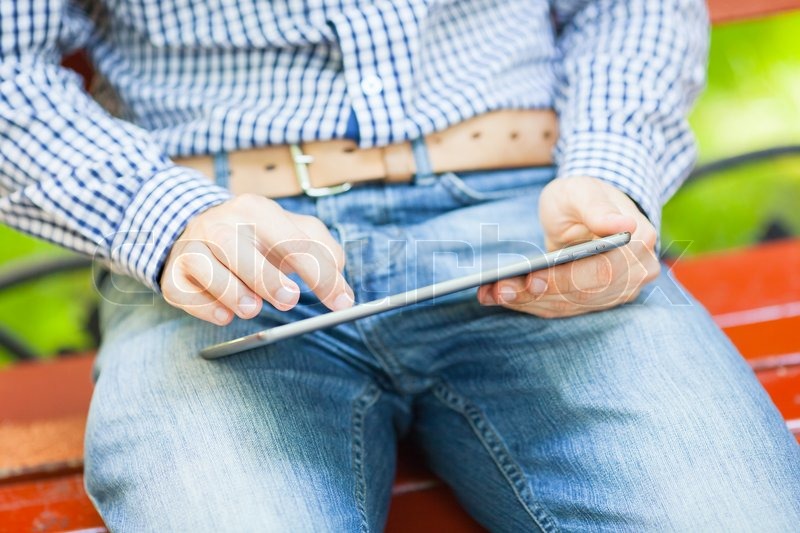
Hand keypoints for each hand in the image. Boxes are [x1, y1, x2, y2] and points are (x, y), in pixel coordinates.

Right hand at [160, 193, 353, 324]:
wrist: (198, 232)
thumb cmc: (256, 239)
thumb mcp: (291, 232)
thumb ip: (322, 250)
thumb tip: (340, 277)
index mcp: (255, 209)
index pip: (295, 242)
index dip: (323, 276)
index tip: (343, 303)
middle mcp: (219, 223)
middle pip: (242, 251)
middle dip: (268, 279)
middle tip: (291, 301)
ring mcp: (191, 247)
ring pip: (210, 272)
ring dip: (236, 295)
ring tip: (252, 308)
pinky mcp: (173, 274)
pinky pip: (186, 294)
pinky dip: (208, 308)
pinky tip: (225, 314)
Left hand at [477, 176, 659, 317]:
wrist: (584, 210)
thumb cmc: (582, 195)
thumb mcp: (583, 190)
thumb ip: (597, 206)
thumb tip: (624, 225)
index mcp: (639, 242)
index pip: (603, 270)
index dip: (566, 279)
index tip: (532, 278)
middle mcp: (636, 273)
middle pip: (583, 294)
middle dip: (536, 293)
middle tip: (497, 289)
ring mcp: (618, 292)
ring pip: (568, 306)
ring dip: (526, 302)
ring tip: (489, 293)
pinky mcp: (596, 302)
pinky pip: (560, 308)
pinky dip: (528, 304)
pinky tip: (498, 296)